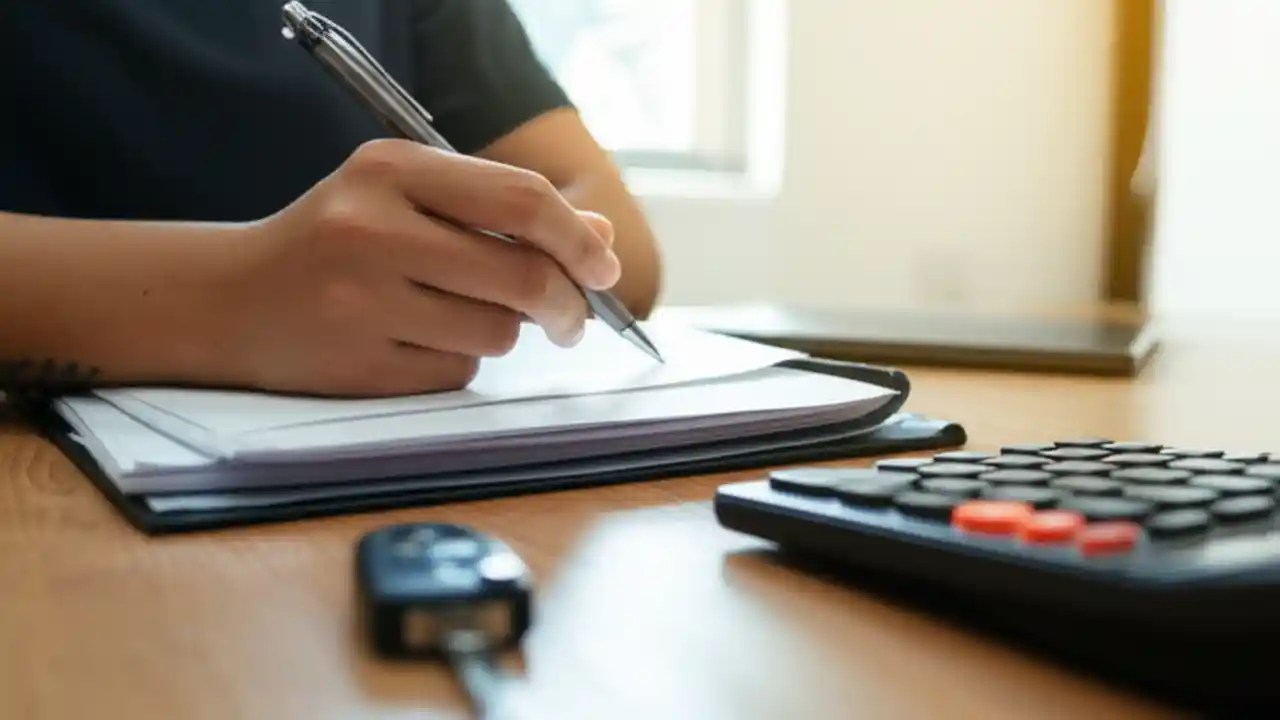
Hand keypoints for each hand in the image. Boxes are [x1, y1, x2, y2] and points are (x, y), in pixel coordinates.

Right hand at [219, 139, 620, 396]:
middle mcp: (372, 229)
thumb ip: (501, 211)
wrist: (229, 299)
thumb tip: (599, 239)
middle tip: (573, 319)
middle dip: (567, 305)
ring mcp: (362, 302)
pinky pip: (458, 369)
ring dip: (501, 331)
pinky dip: (457, 359)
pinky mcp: (360, 365)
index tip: (603, 269)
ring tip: (453, 314)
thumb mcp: (408, 199)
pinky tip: (412, 342)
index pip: (520, 201)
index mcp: (389, 169)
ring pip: (497, 331)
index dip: (577, 241)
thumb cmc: (335, 241)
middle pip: (522, 276)